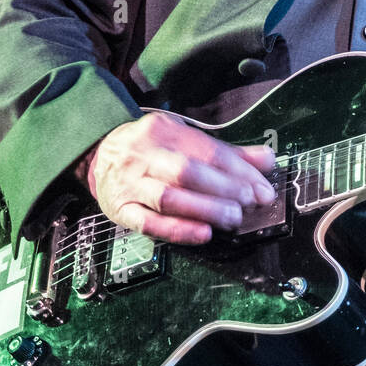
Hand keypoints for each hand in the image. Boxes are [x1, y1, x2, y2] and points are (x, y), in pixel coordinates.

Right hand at [83, 111, 276, 244]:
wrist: (98, 155)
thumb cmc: (152, 149)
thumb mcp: (186, 139)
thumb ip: (227, 152)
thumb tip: (268, 160)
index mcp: (164, 131)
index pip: (208, 151)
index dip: (240, 171)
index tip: (262, 189)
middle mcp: (144, 155)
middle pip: (187, 172)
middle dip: (224, 189)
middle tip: (249, 203)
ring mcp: (130, 184)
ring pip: (168, 198)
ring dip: (205, 210)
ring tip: (232, 218)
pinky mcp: (121, 210)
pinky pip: (150, 223)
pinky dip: (179, 230)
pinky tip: (204, 234)